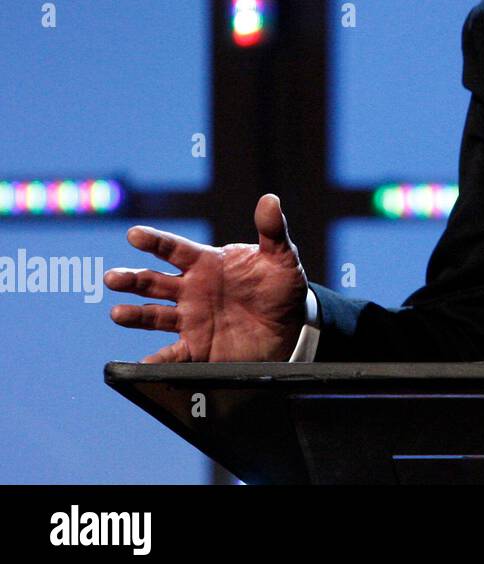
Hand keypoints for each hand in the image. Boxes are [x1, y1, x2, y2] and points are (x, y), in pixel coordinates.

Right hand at [106, 194, 308, 362]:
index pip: (174, 249)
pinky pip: (172, 354)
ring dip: (134, 315)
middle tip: (113, 278)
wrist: (290, 324)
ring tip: (118, 313)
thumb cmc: (279, 285)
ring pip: (154, 316)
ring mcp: (191, 319)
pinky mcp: (197, 347)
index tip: (134, 235)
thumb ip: (272, 230)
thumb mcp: (281, 257)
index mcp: (206, 263)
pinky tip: (141, 364)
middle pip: (154, 282)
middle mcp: (191, 290)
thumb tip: (270, 199)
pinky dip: (156, 360)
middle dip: (132, 280)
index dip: (154, 241)